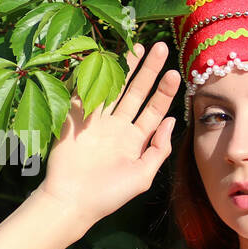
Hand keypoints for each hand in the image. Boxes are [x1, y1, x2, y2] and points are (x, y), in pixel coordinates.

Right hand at [39, 41, 179, 228]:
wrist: (72, 201)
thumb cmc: (110, 195)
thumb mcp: (143, 175)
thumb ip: (159, 149)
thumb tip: (172, 120)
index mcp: (136, 140)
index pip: (154, 110)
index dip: (164, 91)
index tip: (175, 72)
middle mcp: (118, 126)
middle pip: (137, 92)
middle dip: (148, 70)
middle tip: (160, 47)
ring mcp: (96, 120)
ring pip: (113, 88)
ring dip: (124, 68)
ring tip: (137, 47)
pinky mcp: (74, 117)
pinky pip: (85, 92)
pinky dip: (93, 75)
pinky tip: (104, 58)